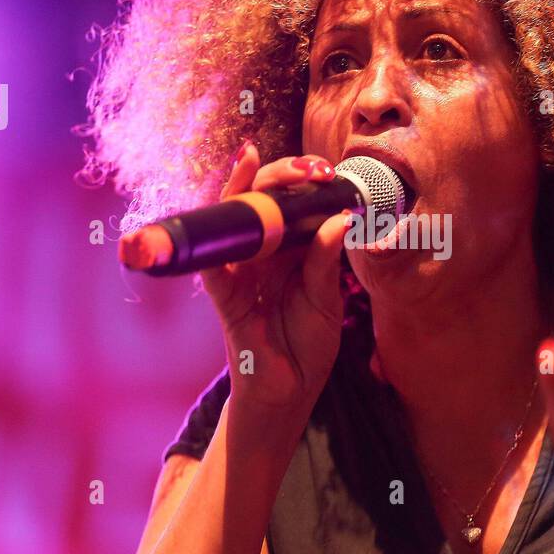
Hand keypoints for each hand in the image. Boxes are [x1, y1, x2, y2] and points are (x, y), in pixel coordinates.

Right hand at [200, 143, 351, 419]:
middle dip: (280, 174)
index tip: (326, 168)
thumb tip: (340, 219)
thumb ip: (326, 261)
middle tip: (309, 168)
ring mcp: (239, 272)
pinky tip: (222, 214)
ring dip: (244, 189)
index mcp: (287, 249)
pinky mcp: (225, 298)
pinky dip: (213, 240)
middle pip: (259, 200)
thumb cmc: (307, 344)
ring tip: (255, 162)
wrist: (291, 392)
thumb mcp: (326, 299)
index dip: (301, 179)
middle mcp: (260, 253)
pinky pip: (213, 267)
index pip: (288, 202)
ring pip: (232, 220)